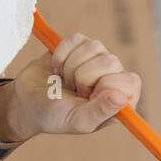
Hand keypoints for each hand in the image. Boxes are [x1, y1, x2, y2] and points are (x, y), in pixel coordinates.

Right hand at [0, 32, 141, 141]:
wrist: (29, 102)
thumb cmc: (56, 118)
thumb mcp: (78, 121)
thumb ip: (101, 111)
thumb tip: (121, 97)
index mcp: (121, 101)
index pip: (131, 82)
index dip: (106, 86)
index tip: (88, 97)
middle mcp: (114, 78)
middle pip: (111, 61)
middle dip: (83, 76)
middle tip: (74, 91)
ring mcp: (98, 60)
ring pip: (95, 46)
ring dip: (71, 66)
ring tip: (66, 82)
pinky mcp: (81, 46)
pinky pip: (77, 38)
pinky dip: (62, 53)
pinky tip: (58, 68)